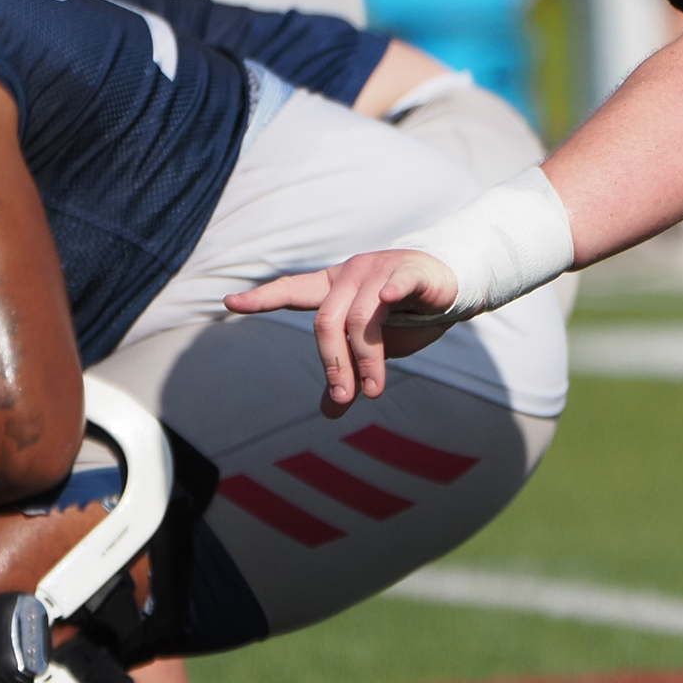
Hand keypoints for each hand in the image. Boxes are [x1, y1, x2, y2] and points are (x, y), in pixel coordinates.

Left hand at [224, 249, 459, 411]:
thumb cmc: (408, 316)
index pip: (294, 291)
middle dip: (334, 365)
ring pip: (361, 319)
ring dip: (366, 360)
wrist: (453, 288)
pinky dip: (395, 290)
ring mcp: (381, 270)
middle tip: (344, 398)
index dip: (263, 297)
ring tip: (374, 390)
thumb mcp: (374, 348)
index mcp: (336, 288)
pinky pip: (398, 283)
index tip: (230, 302)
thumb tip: (328, 413)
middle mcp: (352, 275)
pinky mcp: (412, 272)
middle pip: (327, 321)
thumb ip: (350, 372)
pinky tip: (391, 298)